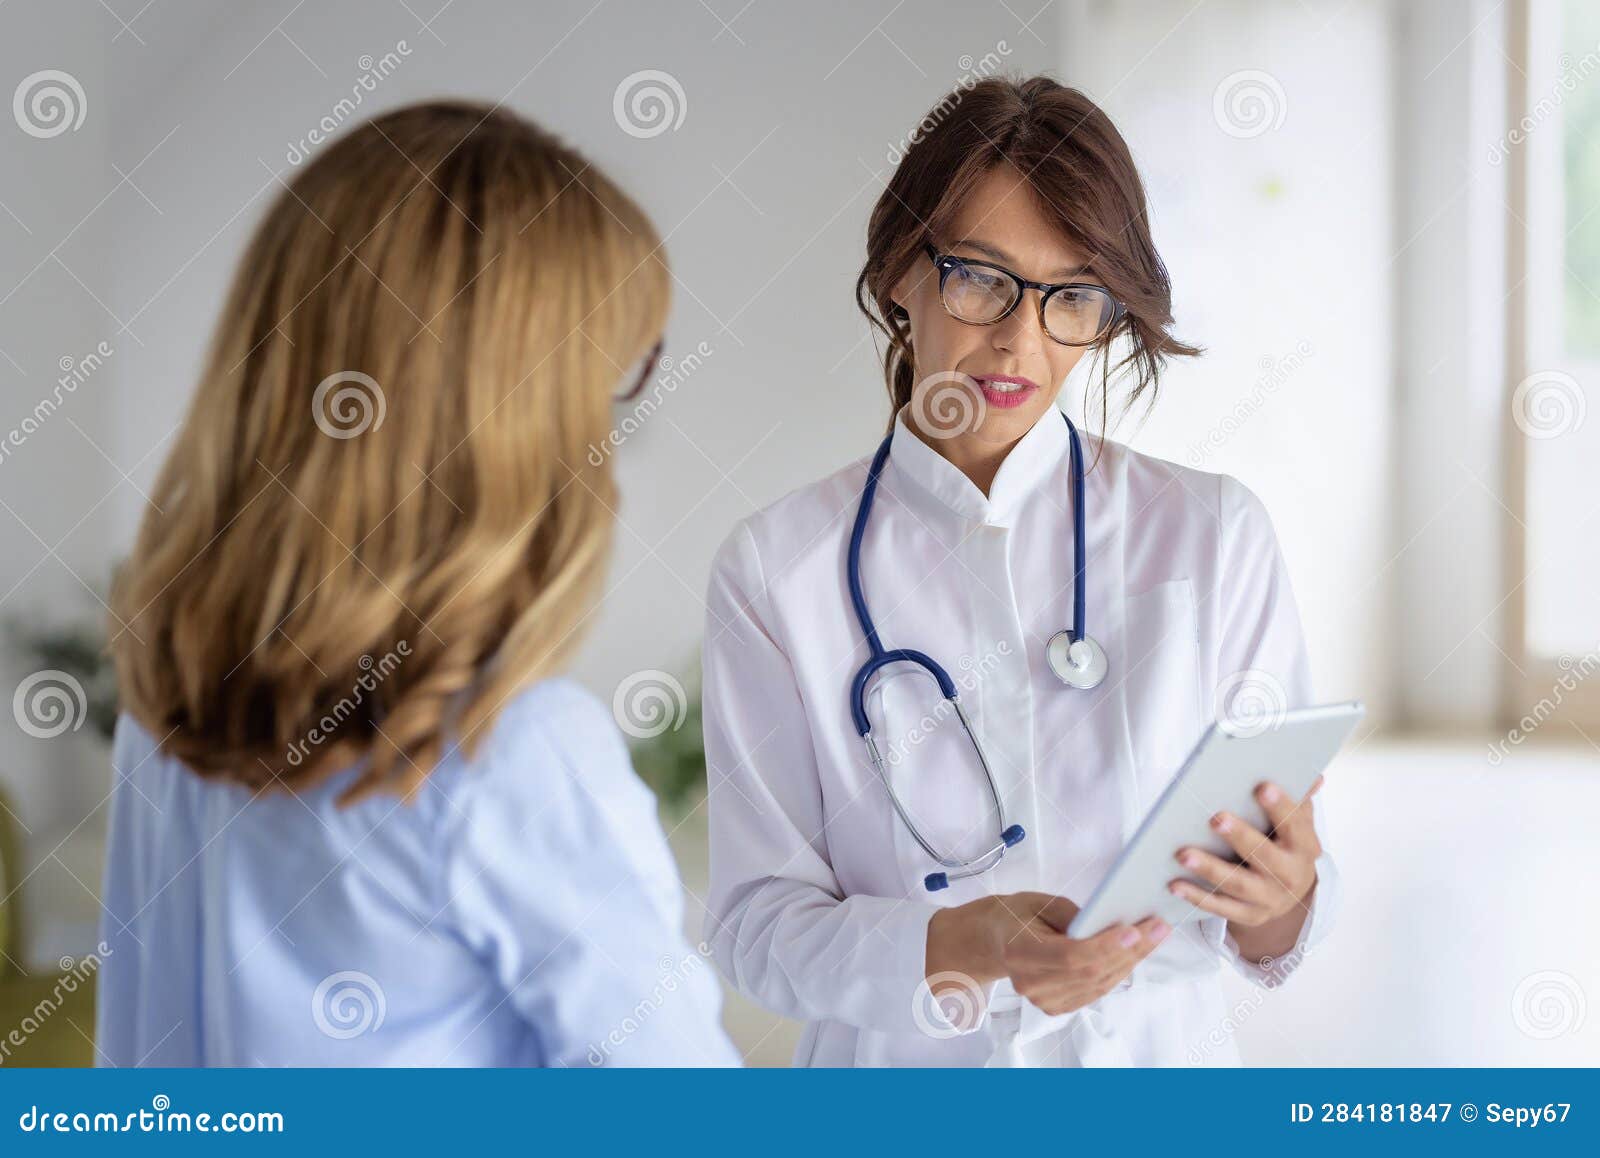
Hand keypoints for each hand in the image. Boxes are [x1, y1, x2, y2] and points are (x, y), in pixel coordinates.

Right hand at [926, 892, 1166, 1017]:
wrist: (995, 941)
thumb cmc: (1018, 915)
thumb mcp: (1040, 901)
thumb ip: (1075, 915)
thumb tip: (1114, 923)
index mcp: (1019, 952)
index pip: (1071, 957)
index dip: (1105, 946)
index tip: (1134, 929)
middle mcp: (1030, 983)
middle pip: (1091, 973)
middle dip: (1130, 951)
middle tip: (1157, 927)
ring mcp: (1043, 1001)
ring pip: (1099, 985)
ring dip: (1131, 961)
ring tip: (1153, 937)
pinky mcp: (1056, 1008)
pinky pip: (1096, 992)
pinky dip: (1118, 972)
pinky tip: (1134, 953)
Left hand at [1167, 775, 1322, 928]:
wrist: (1292, 892)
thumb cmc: (1287, 845)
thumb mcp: (1298, 824)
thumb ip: (1299, 800)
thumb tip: (1313, 775)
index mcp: (1304, 847)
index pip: (1294, 824)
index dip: (1280, 807)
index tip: (1262, 787)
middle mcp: (1290, 874)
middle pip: (1264, 855)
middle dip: (1240, 837)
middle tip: (1216, 819)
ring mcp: (1270, 898)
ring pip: (1238, 884)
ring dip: (1210, 869)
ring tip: (1183, 854)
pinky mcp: (1250, 915)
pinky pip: (1222, 908)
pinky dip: (1198, 897)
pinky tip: (1175, 885)